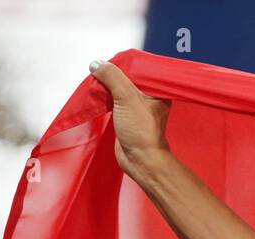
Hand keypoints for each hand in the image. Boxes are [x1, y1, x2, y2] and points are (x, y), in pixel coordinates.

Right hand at [88, 59, 171, 176]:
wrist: (139, 159)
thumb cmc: (141, 132)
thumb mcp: (127, 98)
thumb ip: (113, 78)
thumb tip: (97, 64)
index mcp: (157, 91)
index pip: (140, 68)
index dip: (124, 63)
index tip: (109, 63)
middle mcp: (148, 97)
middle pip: (127, 76)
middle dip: (112, 74)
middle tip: (99, 72)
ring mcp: (137, 106)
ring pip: (118, 87)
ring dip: (106, 85)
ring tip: (97, 83)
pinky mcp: (126, 114)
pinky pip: (113, 99)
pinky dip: (104, 95)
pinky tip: (97, 94)